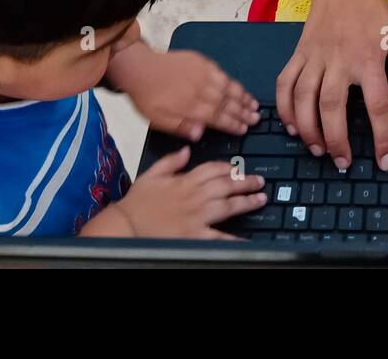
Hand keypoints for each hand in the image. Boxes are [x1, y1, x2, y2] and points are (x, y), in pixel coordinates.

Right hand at [82, 147, 266, 238]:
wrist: (126, 227)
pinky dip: (235, 238)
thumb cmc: (137, 203)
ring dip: (247, 201)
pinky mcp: (196, 236)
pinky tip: (247, 238)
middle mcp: (195, 196)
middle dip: (246, 181)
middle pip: (227, 185)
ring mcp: (198, 216)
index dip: (229, 168)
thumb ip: (171, 161)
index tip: (239, 168)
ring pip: (229, 205)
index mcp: (185, 180)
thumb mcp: (152, 174)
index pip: (214, 168)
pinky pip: (220, 237)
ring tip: (261, 199)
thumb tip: (187, 150)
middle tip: (260, 181)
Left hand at [106, 42, 258, 139]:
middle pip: (227, 102)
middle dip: (243, 112)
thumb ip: (181, 127)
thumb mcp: (157, 119)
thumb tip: (200, 133)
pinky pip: (222, 73)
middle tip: (256, 118)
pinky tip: (240, 87)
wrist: (139, 67)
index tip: (244, 129)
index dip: (233, 124)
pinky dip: (233, 82)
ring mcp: (202, 74)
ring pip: (228, 87)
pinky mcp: (201, 62)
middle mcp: (200, 90)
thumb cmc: (147, 96)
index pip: (217, 117)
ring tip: (254, 105)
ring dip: (243, 97)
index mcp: (190, 106)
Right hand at [276, 0, 387, 170]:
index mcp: (369, 58)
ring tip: (318, 150)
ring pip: (304, 98)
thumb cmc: (374, 13)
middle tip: (343, 163)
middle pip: (332, 105)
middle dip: (336, 139)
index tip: (386, 161)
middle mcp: (339, 60)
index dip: (383, 136)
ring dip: (308, 128)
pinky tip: (292, 127)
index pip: (378, 104)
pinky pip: (285, 84)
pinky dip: (284, 108)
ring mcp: (314, 57)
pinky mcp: (298, 55)